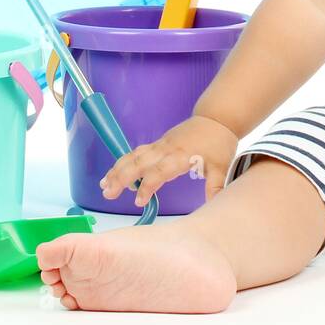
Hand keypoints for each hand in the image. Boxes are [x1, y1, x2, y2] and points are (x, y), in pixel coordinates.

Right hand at [100, 115, 238, 206]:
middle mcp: (165, 149)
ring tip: (103, 184)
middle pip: (138, 162)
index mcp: (180, 156)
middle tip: (107, 193)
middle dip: (120, 177)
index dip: (147, 187)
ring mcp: (160, 145)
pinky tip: (115, 172)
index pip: (158, 173)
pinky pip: (136, 152)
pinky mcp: (158, 143)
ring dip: (117, 169)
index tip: (139, 201)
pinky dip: (124, 162)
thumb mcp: (220, 167)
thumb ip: (215, 187)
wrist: (215, 118)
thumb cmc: (217, 142)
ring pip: (133, 156)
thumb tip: (214, 205)